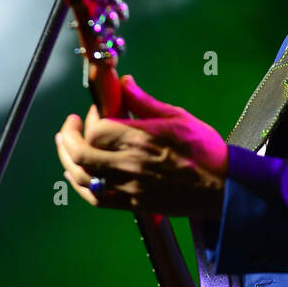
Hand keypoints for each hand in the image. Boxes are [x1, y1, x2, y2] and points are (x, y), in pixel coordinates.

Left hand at [55, 75, 227, 216]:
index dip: (91, 118)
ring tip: (65, 146)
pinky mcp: (134, 203)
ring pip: (83, 177)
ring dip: (67, 160)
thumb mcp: (179, 117)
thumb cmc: (205, 151)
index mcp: (142, 139)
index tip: (99, 112)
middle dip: (69, 137)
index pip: (97, 128)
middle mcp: (131, 164)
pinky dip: (81, 186)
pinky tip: (75, 175)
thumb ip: (146, 102)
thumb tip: (124, 83)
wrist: (222, 188)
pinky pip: (97, 198)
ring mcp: (130, 187)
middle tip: (70, 126)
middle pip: (82, 153)